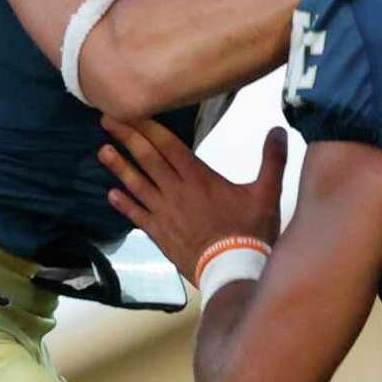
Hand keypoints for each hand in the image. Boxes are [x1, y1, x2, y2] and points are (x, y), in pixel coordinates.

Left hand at [100, 117, 286, 284]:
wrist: (233, 271)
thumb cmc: (250, 232)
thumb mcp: (267, 193)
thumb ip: (272, 160)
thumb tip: (279, 130)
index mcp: (199, 178)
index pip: (169, 145)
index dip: (147, 126)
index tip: (129, 110)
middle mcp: (177, 191)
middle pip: (147, 158)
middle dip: (126, 137)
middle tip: (105, 119)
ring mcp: (165, 213)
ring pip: (137, 185)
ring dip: (119, 167)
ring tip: (102, 151)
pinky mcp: (161, 235)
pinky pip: (137, 216)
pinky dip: (124, 205)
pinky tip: (111, 195)